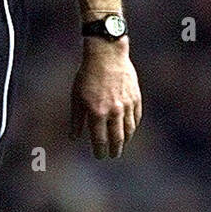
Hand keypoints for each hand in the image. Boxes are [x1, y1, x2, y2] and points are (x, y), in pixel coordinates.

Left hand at [69, 39, 141, 158]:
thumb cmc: (87, 75)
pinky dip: (133, 126)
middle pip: (117, 138)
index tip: (99, 156)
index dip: (100, 150)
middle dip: (115, 149)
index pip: (100, 140)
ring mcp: (127, 105)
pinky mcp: (136, 98)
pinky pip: (136, 117)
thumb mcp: (76, 97)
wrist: (107, 55)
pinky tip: (129, 128)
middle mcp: (114, 111)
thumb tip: (74, 138)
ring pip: (129, 129)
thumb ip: (76, 120)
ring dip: (125, 140)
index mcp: (97, 113)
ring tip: (122, 144)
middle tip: (113, 155)